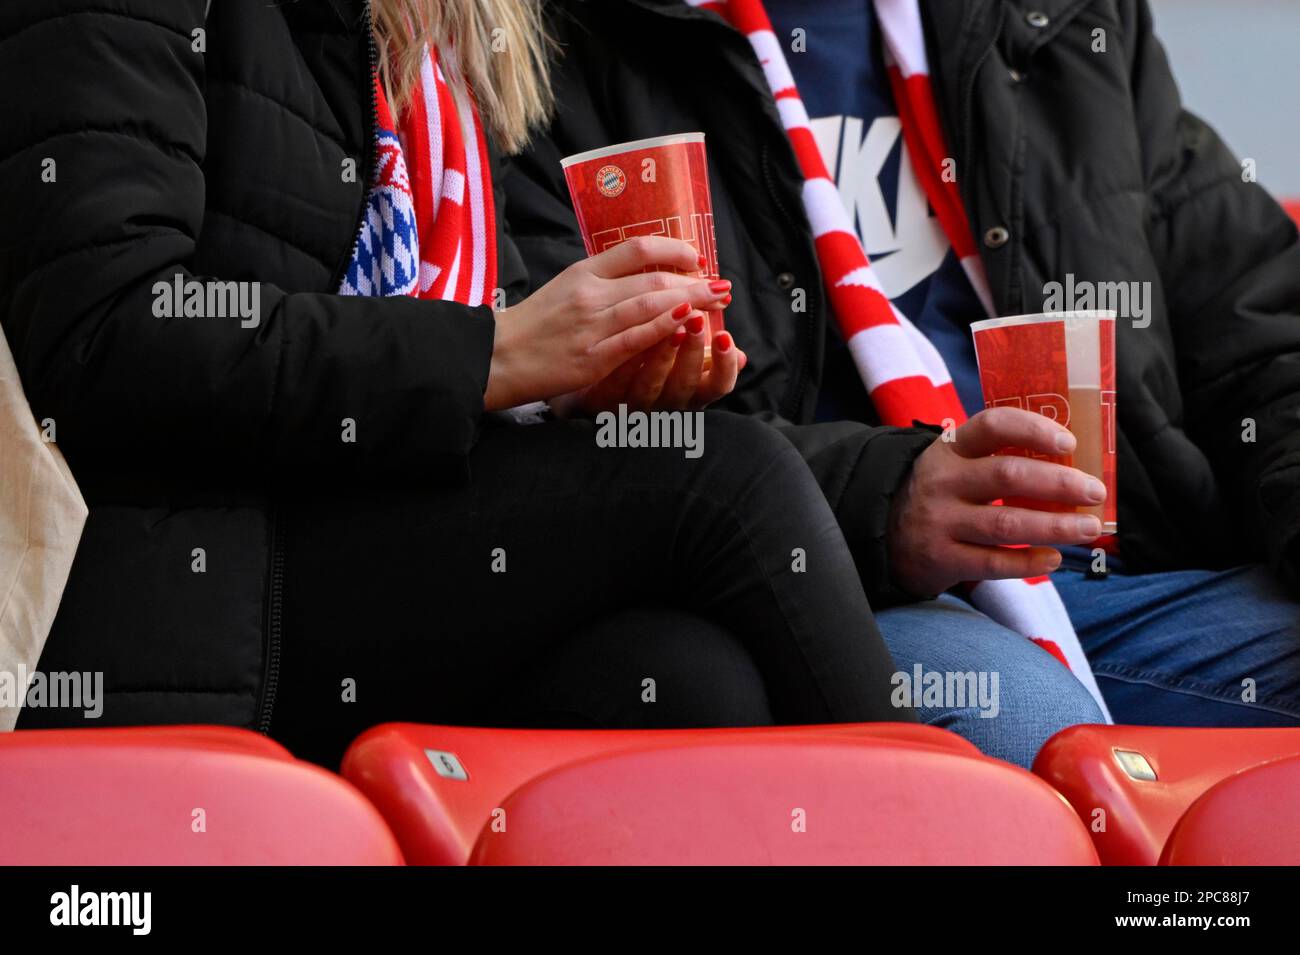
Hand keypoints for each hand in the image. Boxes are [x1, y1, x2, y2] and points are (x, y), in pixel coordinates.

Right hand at [483, 237, 731, 410]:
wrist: (497, 358)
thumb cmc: (533, 326)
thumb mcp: (564, 289)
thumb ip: (602, 281)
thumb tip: (642, 274)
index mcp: (583, 272)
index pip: (636, 248)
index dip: (673, 249)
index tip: (696, 257)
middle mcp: (590, 293)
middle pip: (652, 277)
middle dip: (694, 281)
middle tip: (723, 284)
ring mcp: (592, 325)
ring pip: (650, 304)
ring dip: (691, 301)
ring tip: (718, 300)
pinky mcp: (593, 357)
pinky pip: (636, 338)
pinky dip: (666, 328)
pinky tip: (690, 323)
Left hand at [556, 312, 747, 415]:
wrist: (578, 390)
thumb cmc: (638, 370)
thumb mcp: (675, 366)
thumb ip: (702, 355)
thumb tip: (743, 354)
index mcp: (687, 394)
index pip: (716, 386)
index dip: (725, 365)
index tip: (725, 337)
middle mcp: (661, 404)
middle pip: (685, 384)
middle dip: (693, 350)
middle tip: (697, 318)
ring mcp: (630, 405)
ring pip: (651, 384)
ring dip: (662, 353)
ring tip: (667, 322)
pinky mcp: (599, 402)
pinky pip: (612, 382)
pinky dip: (623, 359)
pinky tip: (626, 331)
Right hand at [887, 407, 1108, 594]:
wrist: (880, 532)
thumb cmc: (938, 494)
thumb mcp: (954, 465)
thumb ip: (997, 460)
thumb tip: (1072, 469)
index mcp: (951, 449)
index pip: (993, 425)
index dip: (1033, 430)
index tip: (1069, 444)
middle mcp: (943, 481)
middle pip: (1008, 475)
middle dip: (1059, 484)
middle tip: (1094, 493)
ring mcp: (940, 521)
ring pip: (1005, 523)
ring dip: (1054, 526)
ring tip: (1088, 529)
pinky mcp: (940, 558)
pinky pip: (992, 562)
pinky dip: (1028, 561)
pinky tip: (1053, 558)